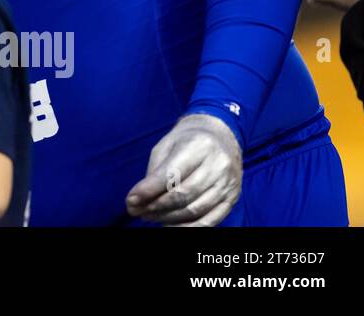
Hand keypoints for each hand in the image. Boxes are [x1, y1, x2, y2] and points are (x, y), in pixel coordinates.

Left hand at [126, 113, 241, 225]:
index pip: (171, 174)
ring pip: (195, 210)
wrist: (221, 136)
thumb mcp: (167, 145)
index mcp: (198, 146)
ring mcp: (228, 184)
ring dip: (168, 218)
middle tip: (138, 211)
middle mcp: (217, 165)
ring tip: (150, 217)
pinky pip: (210, 220)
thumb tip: (138, 200)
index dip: (148, 190)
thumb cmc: (187, 140)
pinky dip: (187, 227)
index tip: (130, 201)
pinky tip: (170, 226)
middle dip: (156, 207)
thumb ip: (154, 171)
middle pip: (184, 194)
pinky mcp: (233, 198)